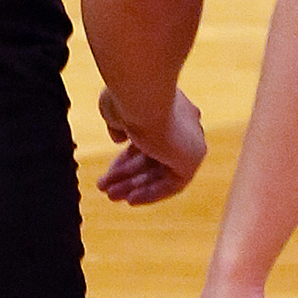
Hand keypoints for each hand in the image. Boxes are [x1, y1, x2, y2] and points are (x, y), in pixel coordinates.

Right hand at [98, 82, 206, 205]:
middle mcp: (183, 124)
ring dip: (135, 186)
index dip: (126, 157)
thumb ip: (118, 124)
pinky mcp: (192, 159)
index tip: (110, 170)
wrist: (141, 97)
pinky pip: (172, 184)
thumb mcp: (115, 110)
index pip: (147, 139)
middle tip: (105, 188)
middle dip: (127, 175)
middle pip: (152, 158)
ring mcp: (190, 142)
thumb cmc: (126, 98)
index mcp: (168, 108)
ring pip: (160, 171)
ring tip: (110, 196)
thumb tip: (119, 139)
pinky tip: (131, 200)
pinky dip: (152, 193)